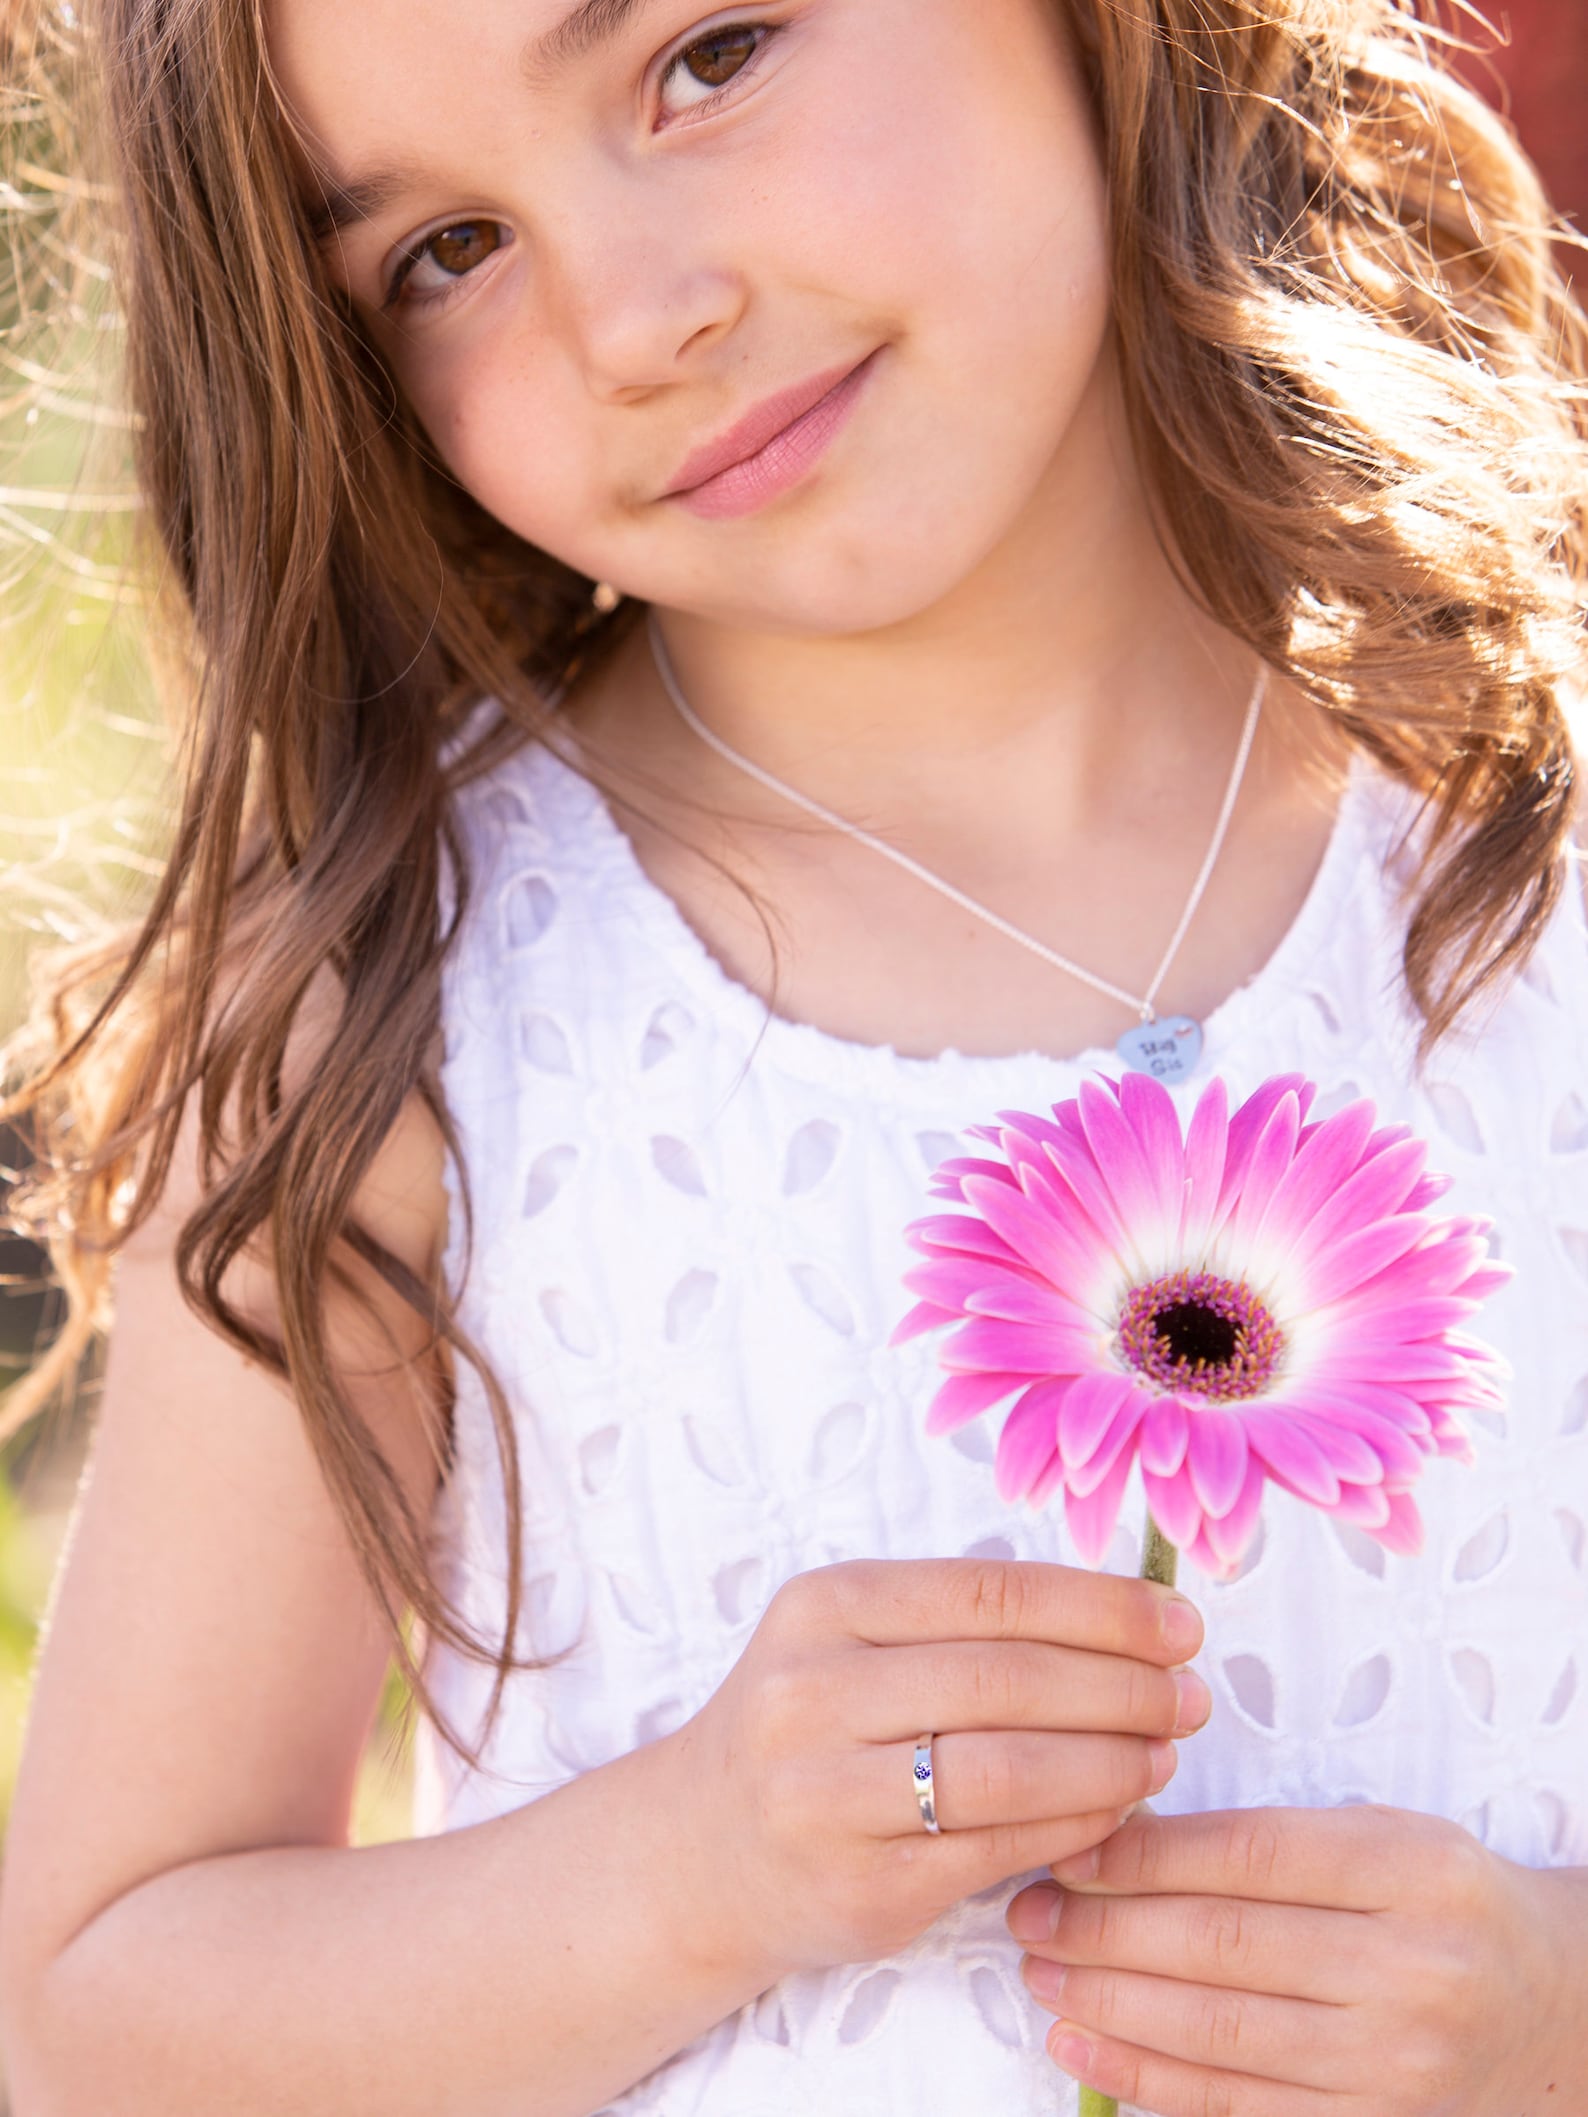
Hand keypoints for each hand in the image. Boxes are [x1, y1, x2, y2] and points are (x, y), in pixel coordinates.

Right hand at [667, 1558, 1212, 1982]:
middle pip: (1008, 1679)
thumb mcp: (853, 1639)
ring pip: (1010, 1769)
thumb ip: (967, 1621)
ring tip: (1165, 1752)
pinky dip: (1077, 1824)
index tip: (1179, 1623)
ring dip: (1113, 1760)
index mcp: (825, 1607)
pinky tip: (1117, 1809)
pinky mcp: (863, 1887)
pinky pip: (1000, 1849)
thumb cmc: (812, 1727)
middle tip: (1190, 1695)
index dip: (1102, 1608)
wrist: (703, 1853)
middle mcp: (813, 1693)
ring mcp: (829, 1796)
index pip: (991, 1593)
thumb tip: (1133, 1618)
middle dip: (1124, 1686)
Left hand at [1004, 1803, 1587, 2113]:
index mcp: (1413, 1869)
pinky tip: (1085, 2040)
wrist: (1549, 2011)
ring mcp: (1395, 2064)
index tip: (1070, 1847)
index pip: (1249, 1856)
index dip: (1144, 1855)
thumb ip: (1271, 1838)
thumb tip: (1119, 1838)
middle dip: (1104, 1929)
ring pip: (1218, 2032)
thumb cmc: (1442, 1905)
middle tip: (1029, 1910)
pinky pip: (1236, 2106)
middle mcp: (1411, 1970)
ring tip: (1039, 1969)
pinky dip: (1146, 2075)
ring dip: (1108, 2000)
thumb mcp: (1384, 1837)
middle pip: (1223, 1947)